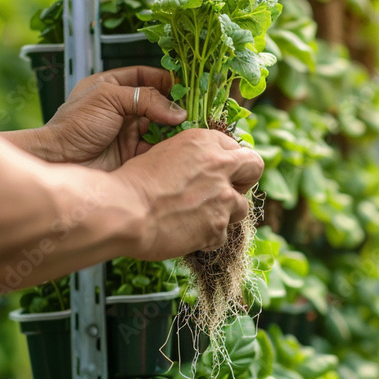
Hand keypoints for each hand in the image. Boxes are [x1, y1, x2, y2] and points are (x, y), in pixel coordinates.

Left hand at [12, 67, 187, 170]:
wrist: (60, 161)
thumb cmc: (74, 124)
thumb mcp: (109, 98)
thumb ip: (145, 99)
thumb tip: (178, 110)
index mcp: (111, 87)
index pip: (145, 76)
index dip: (166, 79)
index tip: (187, 83)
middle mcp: (122, 108)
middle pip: (158, 102)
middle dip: (176, 105)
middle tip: (197, 107)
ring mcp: (128, 132)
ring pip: (161, 126)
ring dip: (176, 127)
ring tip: (194, 126)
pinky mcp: (133, 155)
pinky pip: (158, 148)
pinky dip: (170, 147)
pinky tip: (183, 144)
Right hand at [114, 129, 264, 259]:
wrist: (123, 210)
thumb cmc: (133, 182)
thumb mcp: (163, 154)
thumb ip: (191, 159)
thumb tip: (201, 168)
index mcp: (204, 142)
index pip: (237, 148)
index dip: (231, 162)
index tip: (223, 172)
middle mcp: (219, 166)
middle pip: (254, 168)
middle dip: (244, 180)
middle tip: (228, 191)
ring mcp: (222, 197)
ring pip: (242, 208)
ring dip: (225, 213)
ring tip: (199, 218)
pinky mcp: (218, 226)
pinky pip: (223, 234)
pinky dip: (208, 236)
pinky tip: (188, 234)